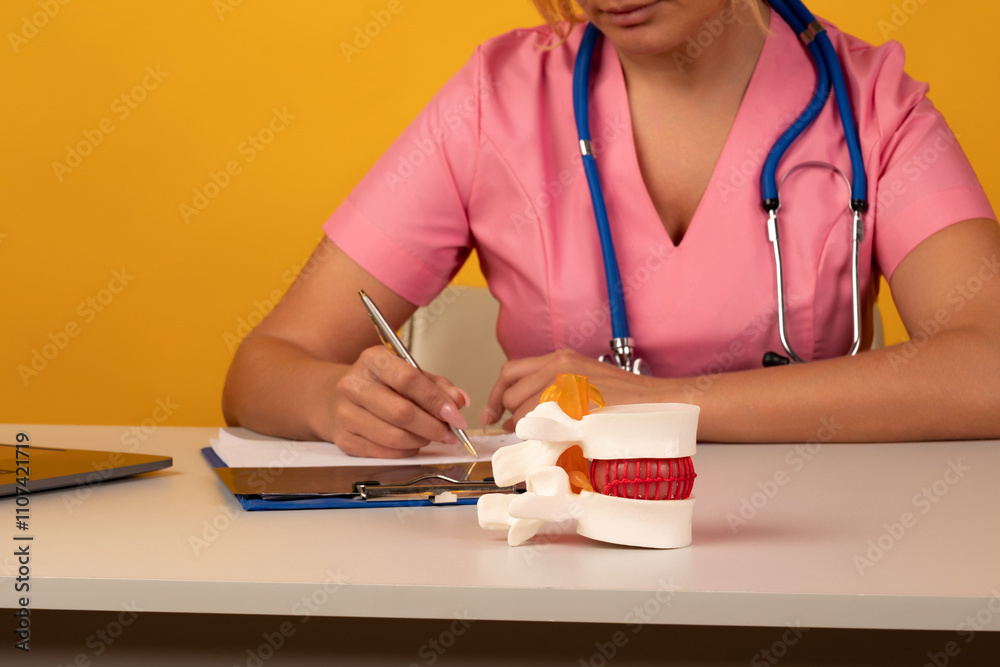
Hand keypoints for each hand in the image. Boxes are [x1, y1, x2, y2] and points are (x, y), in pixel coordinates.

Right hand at [325, 345, 469, 457]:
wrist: (331, 396)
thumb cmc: (376, 383)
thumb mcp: (405, 371)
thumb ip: (435, 384)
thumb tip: (460, 400)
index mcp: (372, 360)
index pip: (408, 379)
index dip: (435, 400)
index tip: (455, 414)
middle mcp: (354, 385)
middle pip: (401, 412)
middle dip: (433, 426)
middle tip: (451, 433)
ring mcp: (345, 413)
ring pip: (393, 436)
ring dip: (421, 440)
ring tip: (432, 436)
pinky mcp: (344, 438)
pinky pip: (383, 452)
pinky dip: (406, 451)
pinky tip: (413, 443)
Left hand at [483, 349, 662, 430]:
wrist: (658, 403)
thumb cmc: (625, 400)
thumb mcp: (583, 383)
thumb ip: (551, 391)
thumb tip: (518, 416)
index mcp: (559, 358)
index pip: (510, 372)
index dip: (495, 396)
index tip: (492, 415)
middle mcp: (558, 365)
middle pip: (511, 393)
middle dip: (508, 416)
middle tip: (516, 432)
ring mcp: (566, 383)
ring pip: (522, 410)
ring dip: (525, 428)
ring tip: (543, 435)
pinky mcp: (575, 403)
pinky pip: (542, 422)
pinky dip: (540, 434)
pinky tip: (554, 438)